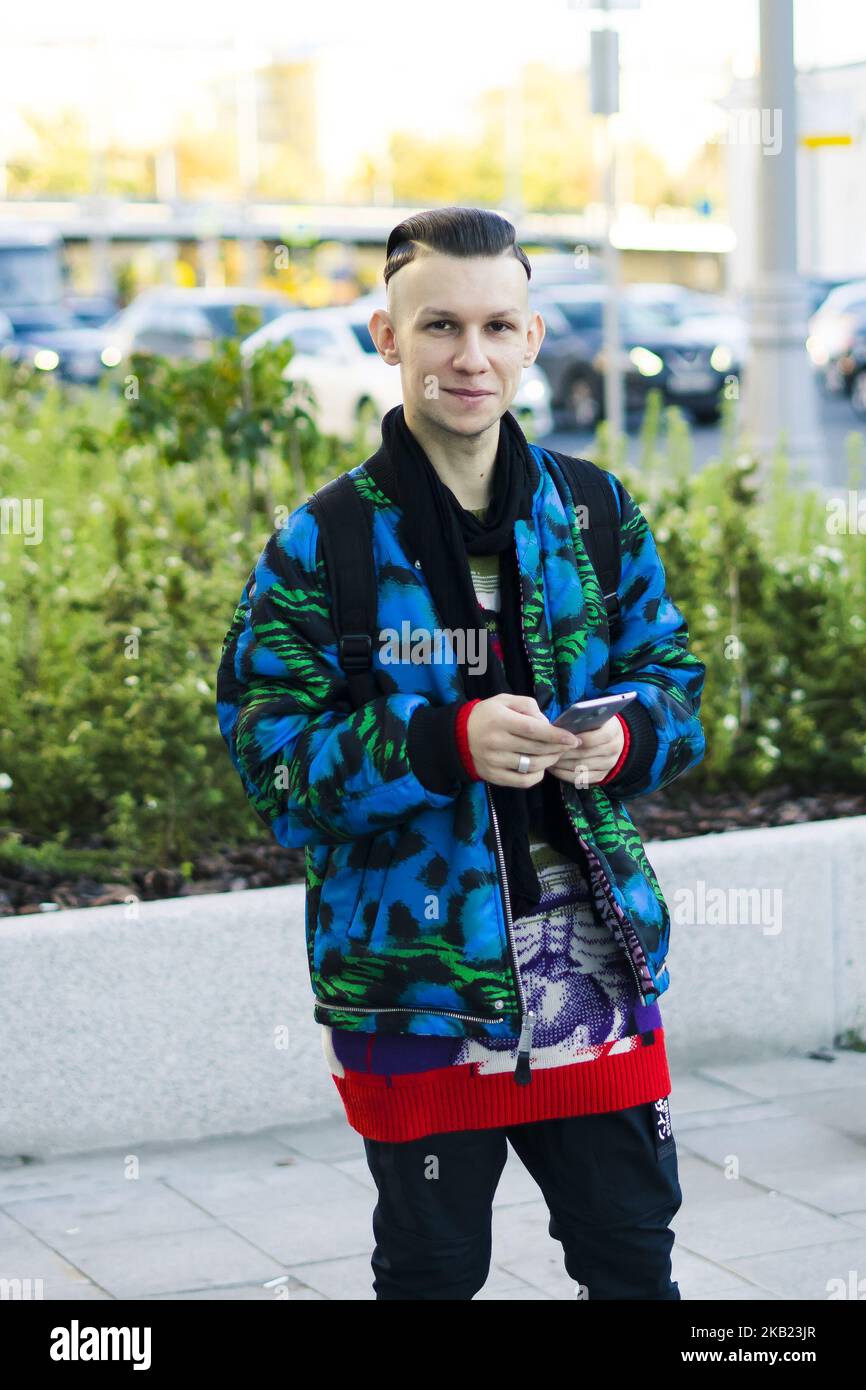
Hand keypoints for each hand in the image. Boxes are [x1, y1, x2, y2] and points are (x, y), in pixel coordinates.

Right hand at [466, 693, 580, 786]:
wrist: (458, 736)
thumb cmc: (486, 715)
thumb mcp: (504, 700)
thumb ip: (528, 706)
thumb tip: (547, 723)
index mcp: (500, 720)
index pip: (534, 730)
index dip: (556, 736)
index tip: (573, 738)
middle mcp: (496, 742)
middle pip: (536, 749)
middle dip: (558, 748)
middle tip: (569, 746)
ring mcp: (494, 762)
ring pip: (532, 766)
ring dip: (550, 761)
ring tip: (556, 754)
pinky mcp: (493, 776)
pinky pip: (522, 781)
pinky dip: (537, 776)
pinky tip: (541, 767)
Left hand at [545, 715, 623, 786]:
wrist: (611, 738)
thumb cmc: (595, 723)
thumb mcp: (592, 716)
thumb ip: (580, 719)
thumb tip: (559, 727)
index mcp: (613, 731)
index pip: (592, 739)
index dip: (573, 740)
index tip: (558, 739)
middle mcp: (614, 749)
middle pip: (585, 754)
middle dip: (564, 752)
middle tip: (547, 750)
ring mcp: (608, 764)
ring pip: (581, 767)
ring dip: (562, 764)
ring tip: (548, 758)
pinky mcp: (601, 776)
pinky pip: (580, 778)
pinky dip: (564, 774)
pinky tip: (553, 768)